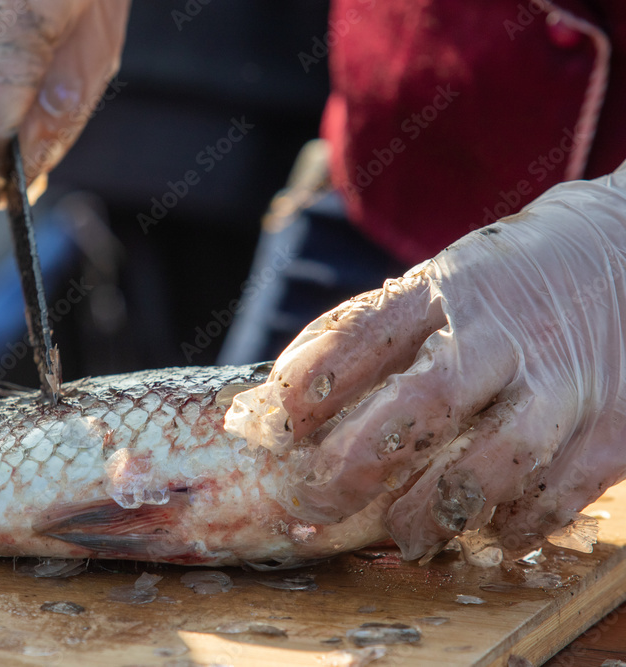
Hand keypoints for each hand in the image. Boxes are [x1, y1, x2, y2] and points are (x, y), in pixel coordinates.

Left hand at [226, 163, 625, 559]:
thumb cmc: (517, 274)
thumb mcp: (449, 276)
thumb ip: (386, 326)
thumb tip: (293, 396)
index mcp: (451, 287)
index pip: (369, 330)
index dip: (317, 379)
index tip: (282, 420)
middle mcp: (506, 332)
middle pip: (424, 402)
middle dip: (359, 461)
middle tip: (316, 501)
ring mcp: (565, 380)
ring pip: (496, 458)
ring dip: (438, 506)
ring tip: (405, 535)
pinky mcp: (615, 425)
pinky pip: (564, 490)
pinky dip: (522, 521)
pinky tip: (492, 531)